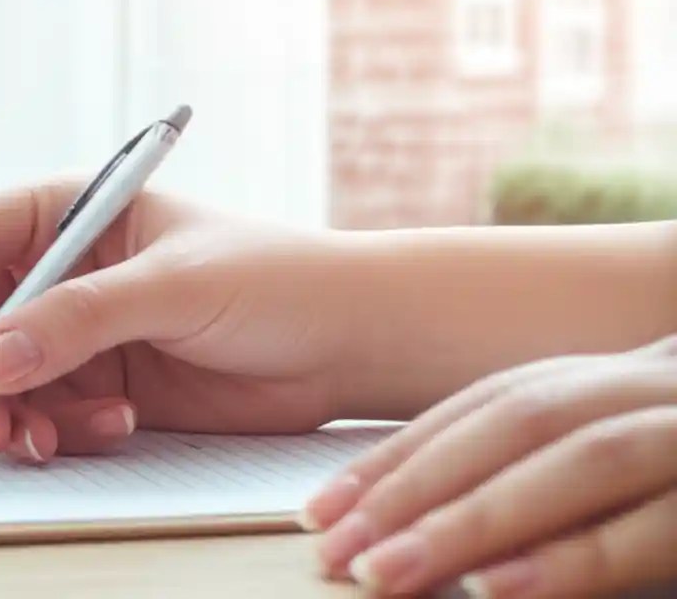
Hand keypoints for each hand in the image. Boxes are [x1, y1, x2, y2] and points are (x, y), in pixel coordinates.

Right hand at [0, 180, 367, 463]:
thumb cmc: (276, 280)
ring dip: (6, 416)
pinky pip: (39, 416)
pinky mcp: (97, 387)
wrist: (344, 343)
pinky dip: (56, 433)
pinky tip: (114, 426)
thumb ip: (79, 319)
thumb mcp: (174, 286)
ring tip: (45, 440)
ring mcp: (74, 334)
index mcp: (66, 213)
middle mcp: (58, 272)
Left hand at [301, 335, 676, 597]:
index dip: (394, 459)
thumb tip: (413, 529)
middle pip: (513, 424)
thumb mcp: (610, 460)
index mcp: (601, 381)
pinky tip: (497, 589)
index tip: (317, 514)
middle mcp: (644, 390)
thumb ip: (530, 477)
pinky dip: (572, 560)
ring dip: (474, 519)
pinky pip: (653, 527)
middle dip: (415, 488)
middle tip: (334, 551)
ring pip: (578, 463)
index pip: (479, 410)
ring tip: (388, 574)